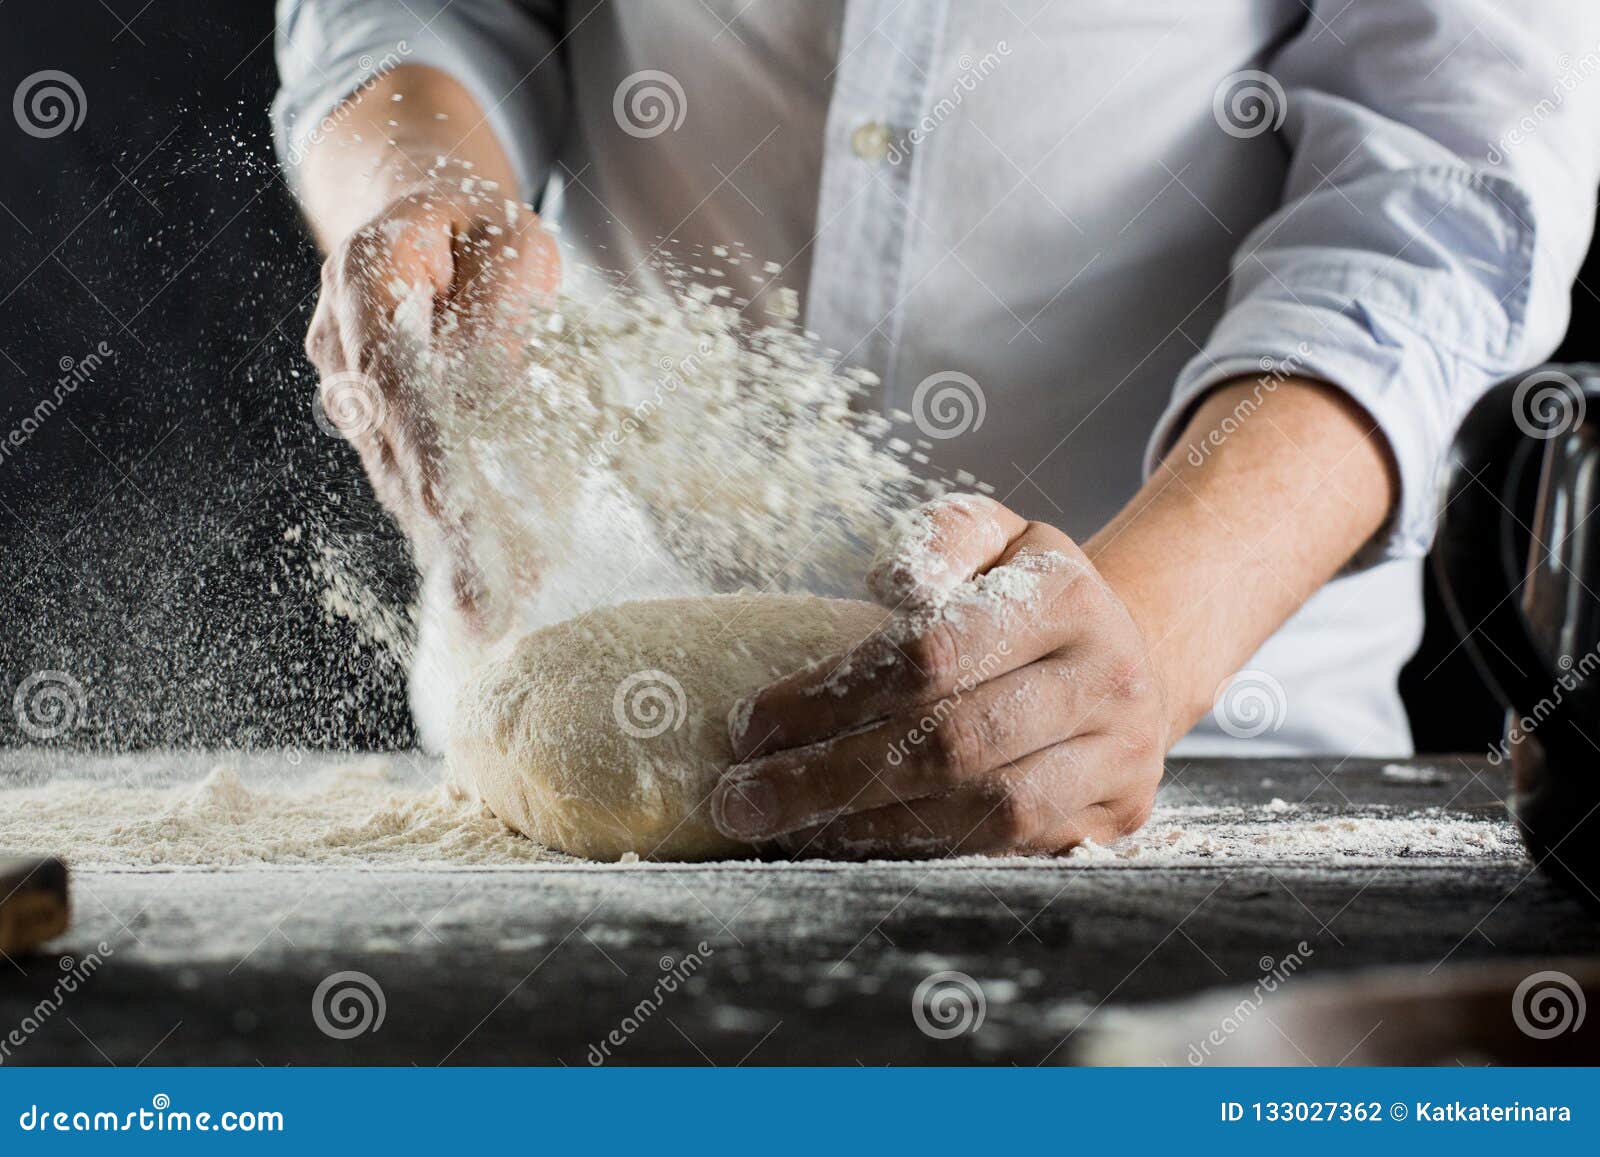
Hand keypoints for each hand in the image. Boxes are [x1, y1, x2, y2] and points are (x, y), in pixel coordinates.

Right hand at [303, 173, 559, 623]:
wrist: (422, 213)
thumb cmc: (483, 224)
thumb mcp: (514, 240)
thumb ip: (501, 304)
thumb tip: (491, 385)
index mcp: (366, 273)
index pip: (394, 377)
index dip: (424, 452)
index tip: (456, 518)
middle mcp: (341, 335)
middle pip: (389, 443)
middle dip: (442, 527)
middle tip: (491, 606)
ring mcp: (346, 379)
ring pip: (394, 473)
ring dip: (446, 541)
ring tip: (498, 611)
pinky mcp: (368, 414)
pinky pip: (405, 473)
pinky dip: (444, 521)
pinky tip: (485, 576)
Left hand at [711, 494, 1166, 857]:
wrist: (1127, 656)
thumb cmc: (1023, 595)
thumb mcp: (989, 538)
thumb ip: (937, 541)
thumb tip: (890, 584)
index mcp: (1065, 595)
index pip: (933, 654)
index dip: (832, 694)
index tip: (750, 724)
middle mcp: (1106, 677)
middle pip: (952, 741)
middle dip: (830, 777)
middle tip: (741, 798)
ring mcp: (1119, 755)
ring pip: (985, 808)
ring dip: (871, 828)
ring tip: (786, 831)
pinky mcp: (1117, 818)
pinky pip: (1008, 848)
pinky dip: (923, 851)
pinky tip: (855, 845)